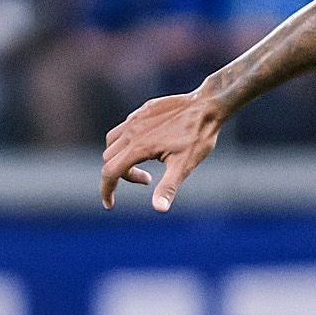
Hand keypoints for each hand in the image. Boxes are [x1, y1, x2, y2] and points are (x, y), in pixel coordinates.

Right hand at [100, 90, 225, 210]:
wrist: (209, 105)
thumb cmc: (198, 136)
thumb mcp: (184, 165)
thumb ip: (168, 187)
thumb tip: (159, 209)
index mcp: (138, 147)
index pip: (110, 173)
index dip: (106, 191)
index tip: (110, 204)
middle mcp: (131, 132)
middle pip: (109, 159)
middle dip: (120, 176)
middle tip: (147, 180)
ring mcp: (135, 119)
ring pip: (112, 142)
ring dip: (118, 158)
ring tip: (142, 163)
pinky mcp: (142, 111)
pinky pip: (123, 128)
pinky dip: (125, 142)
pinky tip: (146, 144)